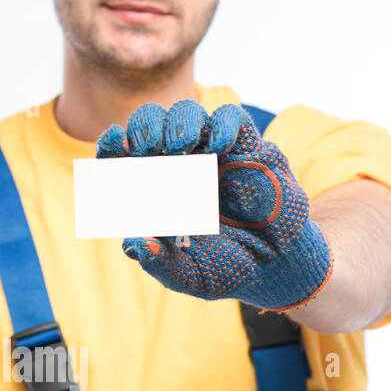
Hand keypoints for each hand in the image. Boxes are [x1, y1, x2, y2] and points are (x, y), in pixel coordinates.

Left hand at [96, 99, 332, 311]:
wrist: (277, 267)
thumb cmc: (227, 268)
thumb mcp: (190, 276)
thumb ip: (160, 264)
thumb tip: (134, 244)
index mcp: (154, 190)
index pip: (124, 158)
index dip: (113, 147)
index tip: (114, 147)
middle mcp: (179, 166)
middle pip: (150, 125)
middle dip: (143, 126)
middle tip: (145, 146)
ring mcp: (212, 154)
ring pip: (187, 114)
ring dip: (177, 123)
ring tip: (177, 146)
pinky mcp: (247, 149)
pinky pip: (232, 119)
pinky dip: (223, 125)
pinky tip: (218, 146)